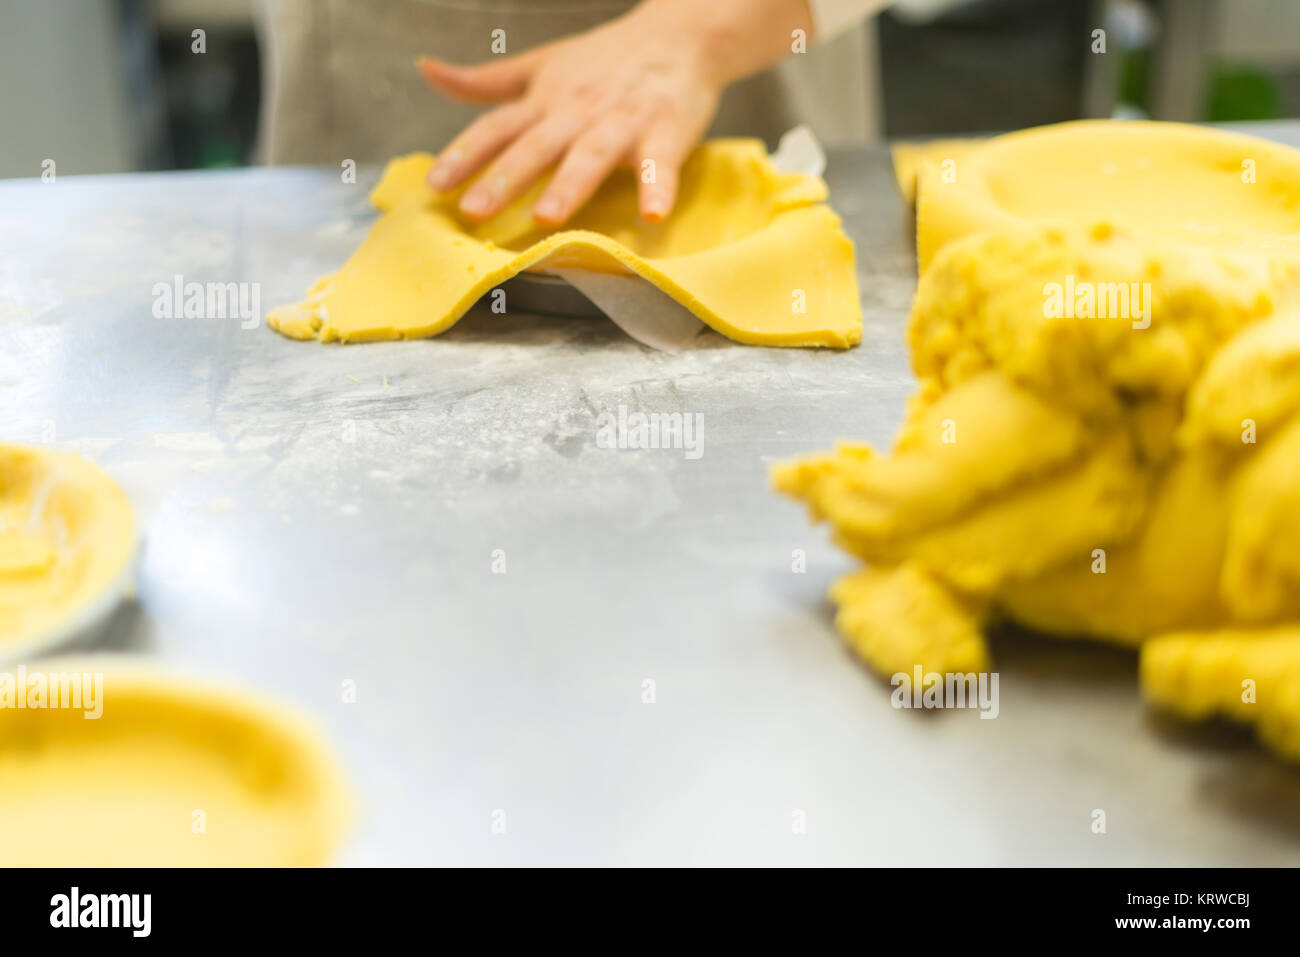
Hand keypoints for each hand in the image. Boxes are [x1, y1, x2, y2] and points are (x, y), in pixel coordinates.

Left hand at [418, 0, 813, 224]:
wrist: (679, 34)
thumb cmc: (606, 60)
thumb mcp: (542, 66)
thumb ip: (486, 80)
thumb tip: (427, 70)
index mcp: (546, 100)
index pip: (497, 127)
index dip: (465, 154)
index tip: (435, 185)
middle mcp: (578, 110)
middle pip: (537, 145)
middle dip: (505, 178)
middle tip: (474, 210)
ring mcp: (622, 121)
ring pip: (591, 155)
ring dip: (570, 185)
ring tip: (547, 216)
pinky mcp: (666, 130)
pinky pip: (662, 162)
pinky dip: (659, 186)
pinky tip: (653, 214)